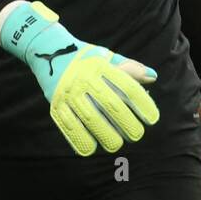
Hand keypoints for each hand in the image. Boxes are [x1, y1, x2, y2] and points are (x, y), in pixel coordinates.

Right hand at [0, 0, 159, 155]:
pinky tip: (91, 148)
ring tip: (116, 144)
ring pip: (89, 117)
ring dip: (104, 133)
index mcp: (101, 66)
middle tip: (137, 135)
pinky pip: (68, 124)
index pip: (126, 86)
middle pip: (110, 103)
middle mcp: (85, 79)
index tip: (152, 118)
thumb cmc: (85, 58)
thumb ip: (129, 68)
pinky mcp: (56, 104)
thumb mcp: (107, 57)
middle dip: (126, 122)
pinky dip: (79, 138)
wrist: (48, 51)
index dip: (141, 103)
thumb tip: (153, 77)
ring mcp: (69, 92)